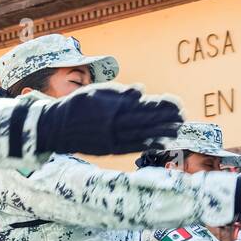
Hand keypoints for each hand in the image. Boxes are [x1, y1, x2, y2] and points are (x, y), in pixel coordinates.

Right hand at [33, 86, 181, 155]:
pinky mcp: (108, 149)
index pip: (144, 105)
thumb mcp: (96, 91)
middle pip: (146, 121)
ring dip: (161, 133)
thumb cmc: (77, 105)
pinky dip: (147, 145)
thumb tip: (141, 91)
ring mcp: (111, 138)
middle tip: (183, 117)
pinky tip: (161, 144)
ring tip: (178, 131)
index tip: (177, 104)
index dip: (162, 105)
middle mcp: (113, 123)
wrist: (56, 128)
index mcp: (112, 106)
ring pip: (141, 135)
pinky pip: (132, 147)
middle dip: (166, 120)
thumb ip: (119, 92)